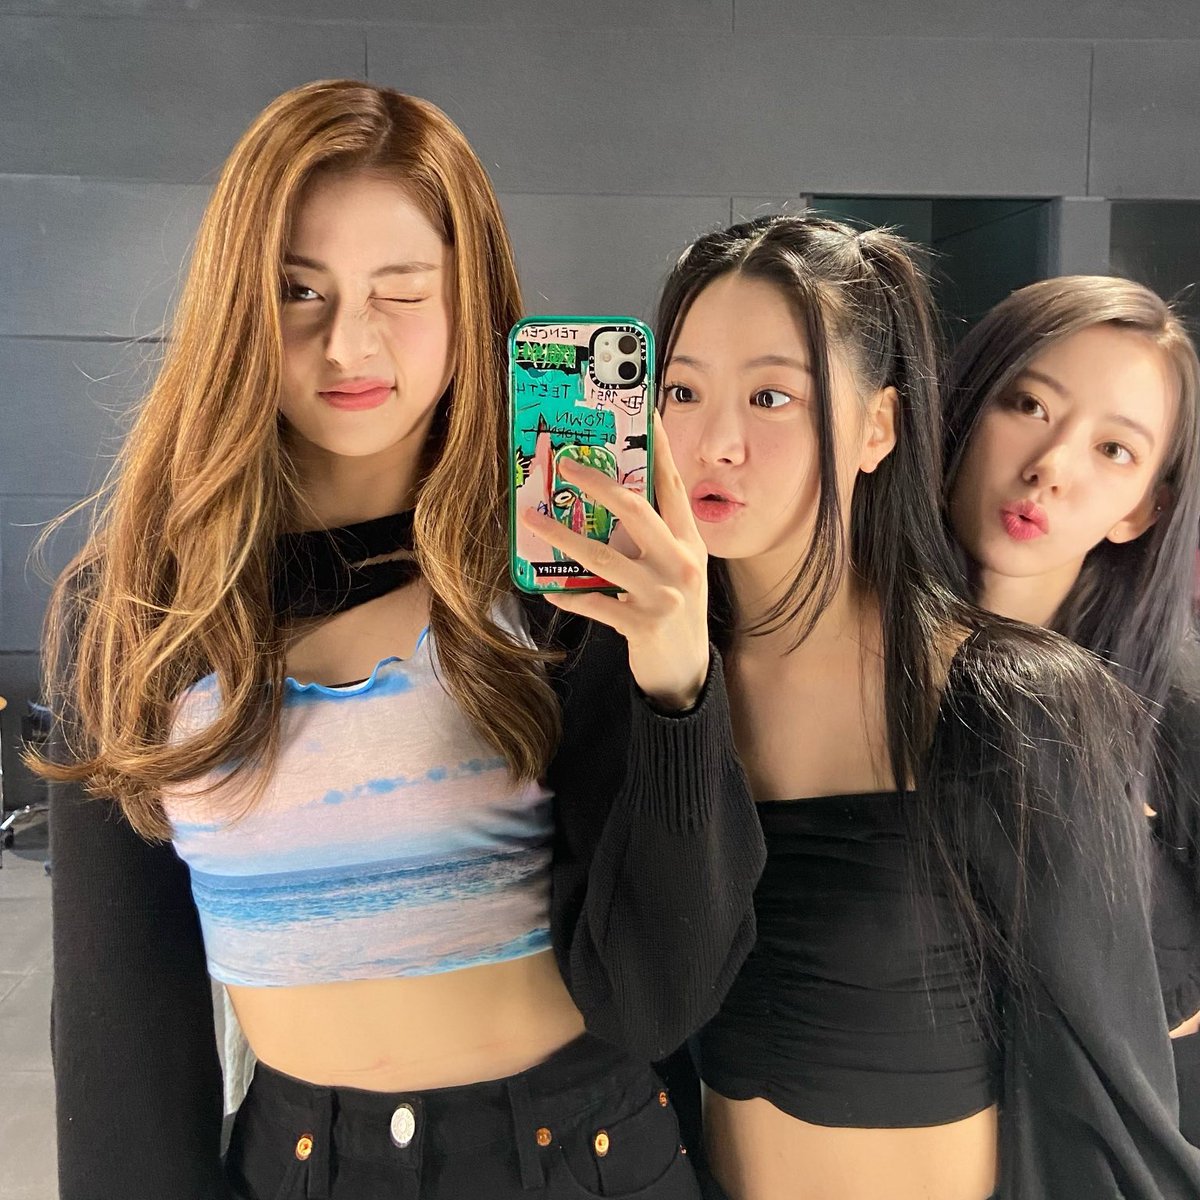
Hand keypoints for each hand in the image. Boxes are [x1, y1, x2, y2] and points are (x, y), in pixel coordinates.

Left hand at [519, 412, 708, 710]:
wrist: (687, 674)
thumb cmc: (675, 613)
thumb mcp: (677, 570)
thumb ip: (654, 539)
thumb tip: (612, 500)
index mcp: (689, 542)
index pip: (672, 486)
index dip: (659, 449)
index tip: (644, 413)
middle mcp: (680, 563)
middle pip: (635, 509)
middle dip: (597, 483)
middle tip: (566, 465)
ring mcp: (663, 594)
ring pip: (604, 557)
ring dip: (563, 537)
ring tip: (533, 521)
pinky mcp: (644, 625)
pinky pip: (598, 604)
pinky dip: (572, 597)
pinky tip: (551, 591)